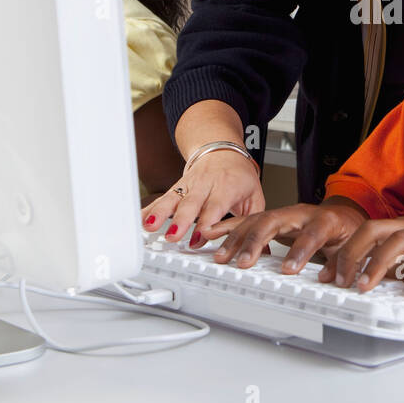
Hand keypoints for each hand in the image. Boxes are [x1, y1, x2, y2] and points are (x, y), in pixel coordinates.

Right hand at [140, 149, 265, 244]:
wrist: (223, 151)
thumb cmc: (240, 176)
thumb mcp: (255, 195)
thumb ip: (254, 222)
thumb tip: (263, 251)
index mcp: (228, 186)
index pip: (215, 206)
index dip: (206, 222)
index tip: (198, 239)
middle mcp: (206, 184)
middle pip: (191, 203)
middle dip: (181, 221)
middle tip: (173, 236)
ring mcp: (189, 185)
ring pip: (173, 198)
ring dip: (160, 214)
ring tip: (150, 227)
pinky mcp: (177, 186)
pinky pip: (162, 198)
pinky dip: (150, 209)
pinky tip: (140, 220)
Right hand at [211, 202, 365, 270]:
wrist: (344, 215)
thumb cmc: (347, 232)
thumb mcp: (352, 248)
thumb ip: (343, 264)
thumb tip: (330, 279)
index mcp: (326, 219)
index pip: (312, 233)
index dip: (300, 251)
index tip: (289, 270)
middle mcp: (302, 213)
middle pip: (274, 221)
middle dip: (256, 242)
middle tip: (244, 263)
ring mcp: (284, 214)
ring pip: (257, 221)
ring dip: (237, 239)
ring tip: (222, 257)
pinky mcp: (272, 218)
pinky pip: (247, 221)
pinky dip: (227, 227)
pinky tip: (210, 233)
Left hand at [326, 215, 403, 294]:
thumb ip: (401, 267)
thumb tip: (372, 283)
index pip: (366, 233)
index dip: (344, 253)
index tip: (326, 276)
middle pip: (374, 229)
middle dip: (352, 254)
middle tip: (339, 282)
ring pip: (401, 239)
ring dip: (379, 263)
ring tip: (365, 287)